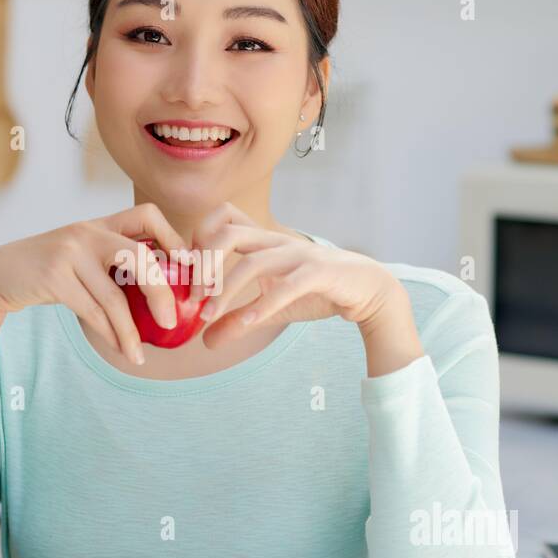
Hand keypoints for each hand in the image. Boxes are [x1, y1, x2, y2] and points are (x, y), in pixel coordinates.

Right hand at [0, 204, 186, 367]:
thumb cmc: (50, 271)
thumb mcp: (84, 257)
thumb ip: (116, 266)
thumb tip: (164, 297)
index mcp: (101, 224)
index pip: (147, 214)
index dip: (175, 238)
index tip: (189, 269)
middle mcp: (88, 232)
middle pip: (140, 255)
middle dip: (161, 290)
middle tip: (172, 320)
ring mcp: (70, 252)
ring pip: (114, 295)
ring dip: (130, 331)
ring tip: (139, 355)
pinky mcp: (53, 276)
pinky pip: (91, 310)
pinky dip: (108, 333)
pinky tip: (117, 347)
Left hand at [189, 203, 420, 369]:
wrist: (367, 291)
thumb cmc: (316, 291)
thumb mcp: (270, 308)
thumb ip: (238, 320)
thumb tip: (206, 340)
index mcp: (263, 240)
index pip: (223, 217)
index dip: (199, 237)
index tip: (189, 272)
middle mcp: (278, 241)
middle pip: (229, 233)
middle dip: (204, 263)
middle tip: (193, 297)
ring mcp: (299, 254)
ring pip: (254, 260)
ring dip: (227, 289)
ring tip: (210, 317)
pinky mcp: (321, 272)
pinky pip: (288, 285)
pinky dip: (265, 304)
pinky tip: (248, 323)